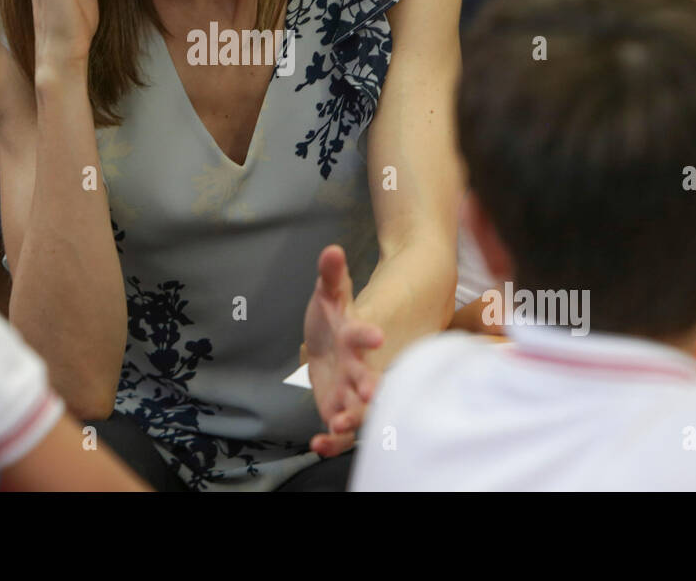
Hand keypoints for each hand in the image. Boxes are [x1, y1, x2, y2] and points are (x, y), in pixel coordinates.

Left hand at [303, 245, 384, 458]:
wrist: (331, 344)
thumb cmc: (332, 317)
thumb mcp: (329, 294)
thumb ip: (331, 275)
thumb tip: (331, 250)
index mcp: (354, 335)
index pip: (361, 333)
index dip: (367, 334)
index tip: (377, 336)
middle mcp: (358, 365)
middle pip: (366, 375)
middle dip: (368, 384)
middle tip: (369, 393)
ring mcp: (350, 390)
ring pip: (355, 406)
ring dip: (351, 415)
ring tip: (339, 424)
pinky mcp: (339, 408)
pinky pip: (339, 429)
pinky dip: (331, 440)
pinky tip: (318, 445)